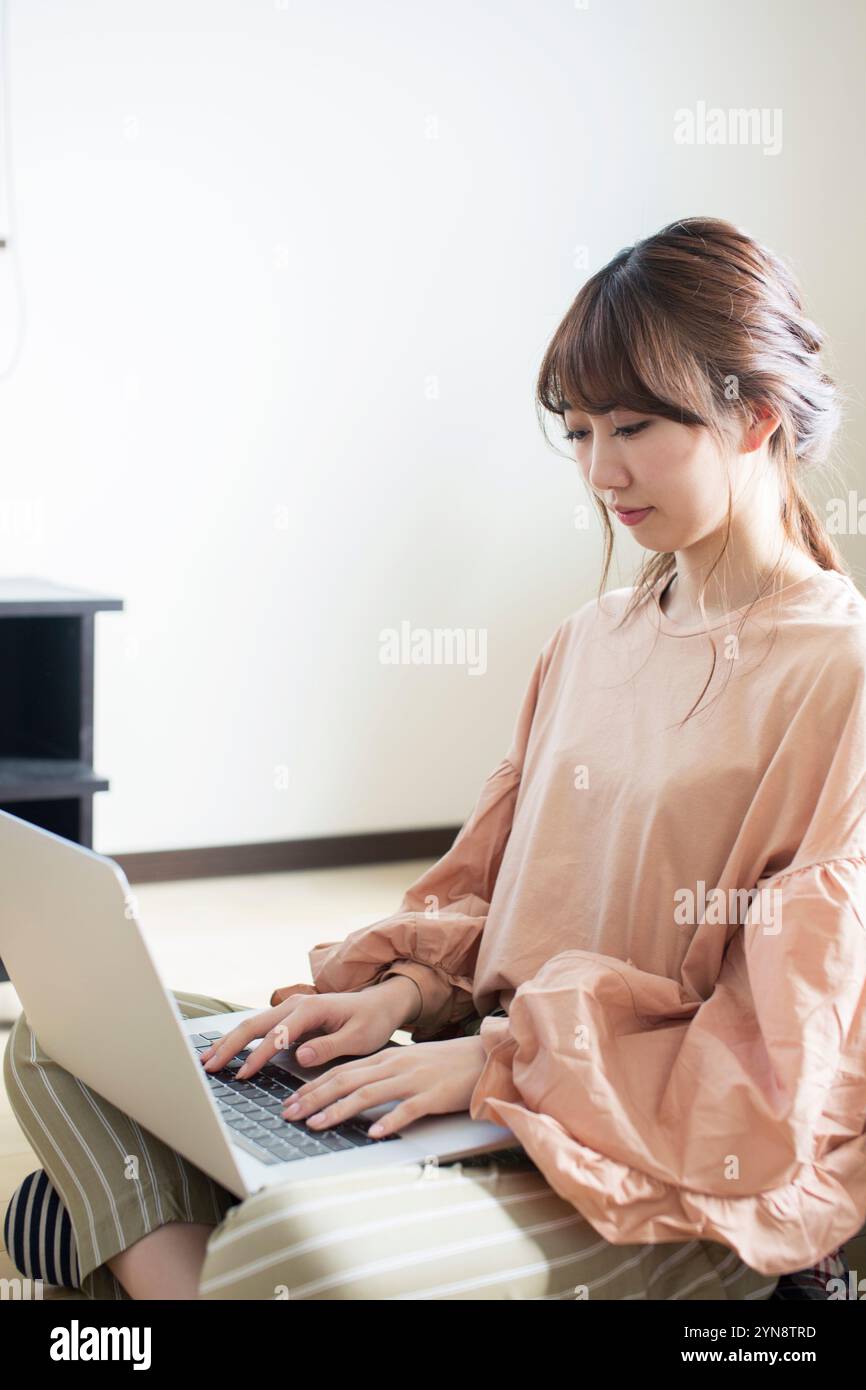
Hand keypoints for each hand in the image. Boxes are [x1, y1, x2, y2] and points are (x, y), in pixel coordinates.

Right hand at [198, 976, 420, 1078]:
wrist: (381, 1003)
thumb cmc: (372, 1021)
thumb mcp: (359, 1037)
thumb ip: (330, 1046)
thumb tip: (301, 1055)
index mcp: (312, 1008)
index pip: (277, 1035)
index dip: (258, 1057)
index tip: (243, 1076)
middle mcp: (296, 1004)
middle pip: (254, 1024)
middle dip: (229, 1046)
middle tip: (209, 1068)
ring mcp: (291, 1007)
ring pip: (252, 1023)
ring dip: (229, 1041)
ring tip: (207, 1060)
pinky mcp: (290, 1015)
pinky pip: (260, 1027)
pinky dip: (241, 1038)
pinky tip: (227, 1051)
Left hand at [280, 1034, 488, 1139]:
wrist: (482, 1057)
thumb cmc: (444, 1064)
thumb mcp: (407, 1064)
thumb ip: (381, 1075)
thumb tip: (351, 1092)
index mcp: (385, 1059)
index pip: (341, 1072)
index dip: (313, 1086)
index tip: (290, 1101)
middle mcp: (394, 1066)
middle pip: (346, 1080)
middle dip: (314, 1098)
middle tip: (289, 1114)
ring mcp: (413, 1079)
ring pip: (369, 1093)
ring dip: (339, 1109)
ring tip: (317, 1124)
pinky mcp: (433, 1095)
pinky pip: (408, 1109)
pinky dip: (389, 1120)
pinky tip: (373, 1133)